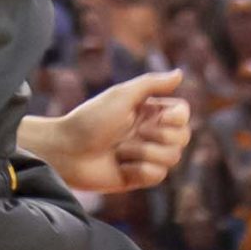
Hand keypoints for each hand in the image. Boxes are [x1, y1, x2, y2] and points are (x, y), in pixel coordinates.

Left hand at [36, 71, 191, 192]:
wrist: (67, 151)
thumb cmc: (90, 119)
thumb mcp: (121, 96)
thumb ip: (151, 84)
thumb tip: (180, 73)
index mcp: (147, 111)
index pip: (182, 113)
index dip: (177, 117)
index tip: (160, 116)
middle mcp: (150, 133)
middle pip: (183, 136)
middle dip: (159, 135)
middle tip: (135, 132)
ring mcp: (146, 155)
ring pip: (173, 157)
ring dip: (144, 152)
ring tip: (120, 150)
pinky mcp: (140, 176)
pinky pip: (158, 175)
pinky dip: (139, 169)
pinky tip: (120, 166)